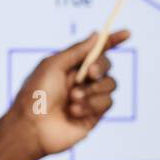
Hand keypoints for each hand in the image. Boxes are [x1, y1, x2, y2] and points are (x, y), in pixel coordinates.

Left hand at [5, 29, 131, 159]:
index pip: (95, 51)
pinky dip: (91, 104)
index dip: (112, 41)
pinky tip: (73, 111)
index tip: (127, 33)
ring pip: (111, 84)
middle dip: (100, 66)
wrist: (32, 126)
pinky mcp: (94, 116)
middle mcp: (80, 81)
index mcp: (69, 67)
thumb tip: (96, 35)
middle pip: (106, 66)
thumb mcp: (53, 65)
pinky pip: (107, 102)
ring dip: (93, 89)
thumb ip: (77, 51)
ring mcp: (88, 98)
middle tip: (88, 73)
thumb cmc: (36, 94)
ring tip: (72, 98)